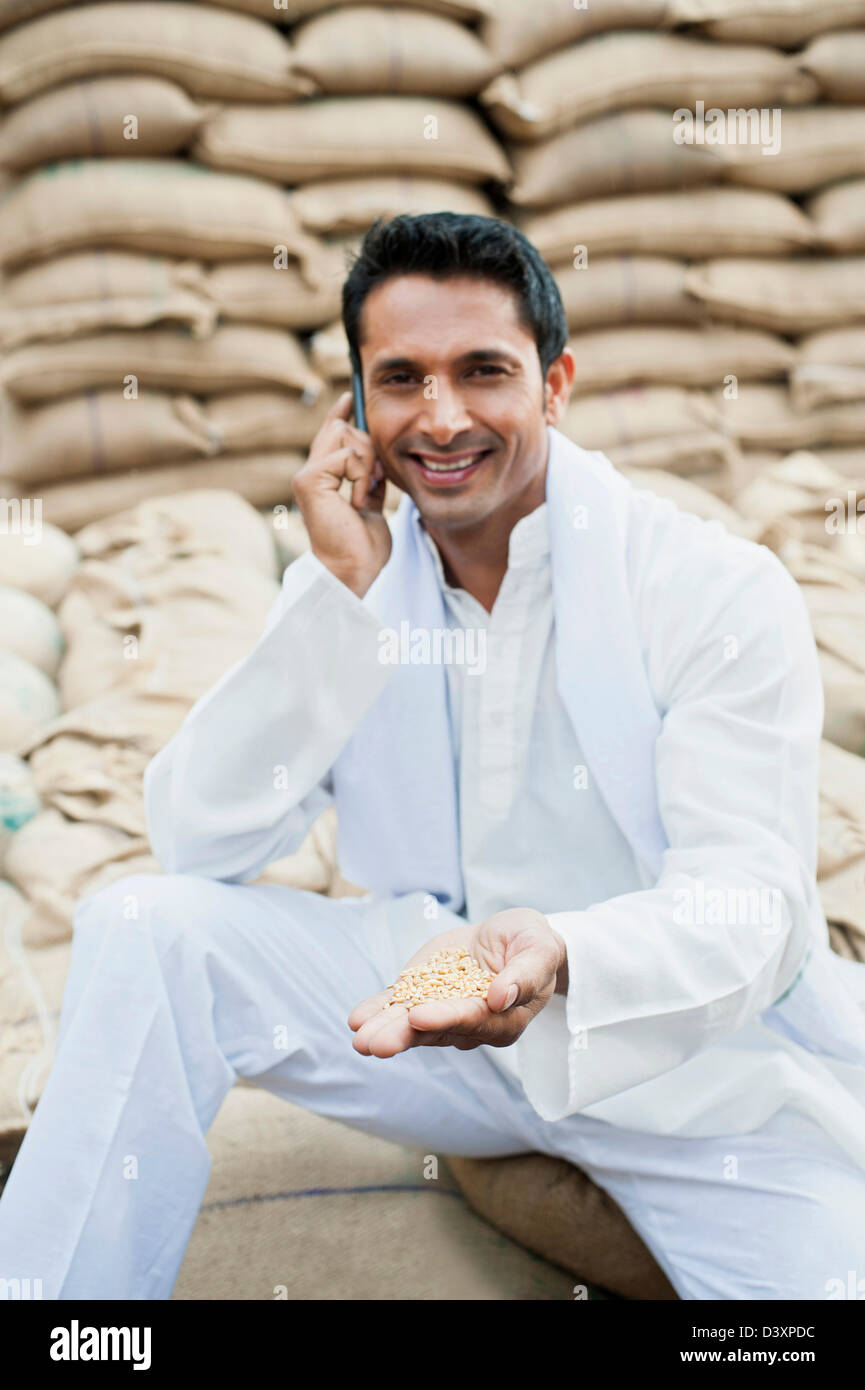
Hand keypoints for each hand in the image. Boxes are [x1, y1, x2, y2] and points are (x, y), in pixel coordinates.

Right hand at [292, 390, 391, 597]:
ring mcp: (307, 475)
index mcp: (322, 479)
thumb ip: (370, 480)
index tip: (350, 396)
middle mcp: (309, 473)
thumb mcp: (372, 504)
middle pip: (343, 428)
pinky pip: (347, 456)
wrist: (354, 570)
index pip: (330, 435)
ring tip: (365, 496)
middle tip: (373, 485)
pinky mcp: (310, 480)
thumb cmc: (363, 547)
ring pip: (346, 436)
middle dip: (369, 451)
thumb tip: (378, 460)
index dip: (340, 414)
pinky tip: (357, 502)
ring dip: (367, 464)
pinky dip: (361, 478)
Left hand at [347, 908, 567, 1058]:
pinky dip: (379, 1011)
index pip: (472, 1019)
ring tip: (359, 1037)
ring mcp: (444, 1012)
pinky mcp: (425, 996)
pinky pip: (401, 1007)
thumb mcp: (541, 949)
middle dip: (404, 1037)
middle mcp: (471, 1024)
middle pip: (436, 1031)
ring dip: (385, 1030)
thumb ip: (526, 974)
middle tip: (375, 1045)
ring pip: (412, 1025)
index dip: (446, 1018)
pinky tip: (358, 1018)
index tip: (419, 1017)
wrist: (513, 937)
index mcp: (504, 1018)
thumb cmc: (533, 944)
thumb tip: (501, 996)